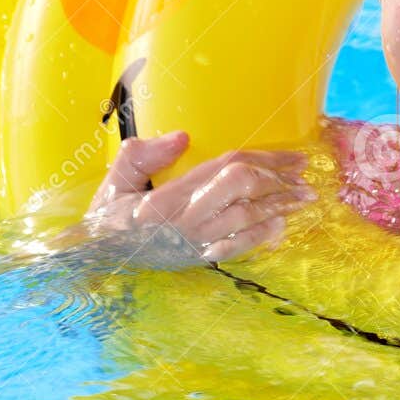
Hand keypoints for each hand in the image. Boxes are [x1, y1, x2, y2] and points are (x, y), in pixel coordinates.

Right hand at [82, 131, 314, 266]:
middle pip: (245, 191)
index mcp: (169, 196)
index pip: (227, 168)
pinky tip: (280, 225)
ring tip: (304, 197)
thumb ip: (143, 155)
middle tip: (304, 173)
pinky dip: (263, 236)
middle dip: (279, 179)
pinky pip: (239, 249)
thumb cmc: (105, 218)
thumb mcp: (114, 180)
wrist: (95, 262)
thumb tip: (182, 137)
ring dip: (281, 206)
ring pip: (248, 219)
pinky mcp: (198, 259)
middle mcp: (187, 220)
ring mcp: (195, 243)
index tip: (291, 154)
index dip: (264, 157)